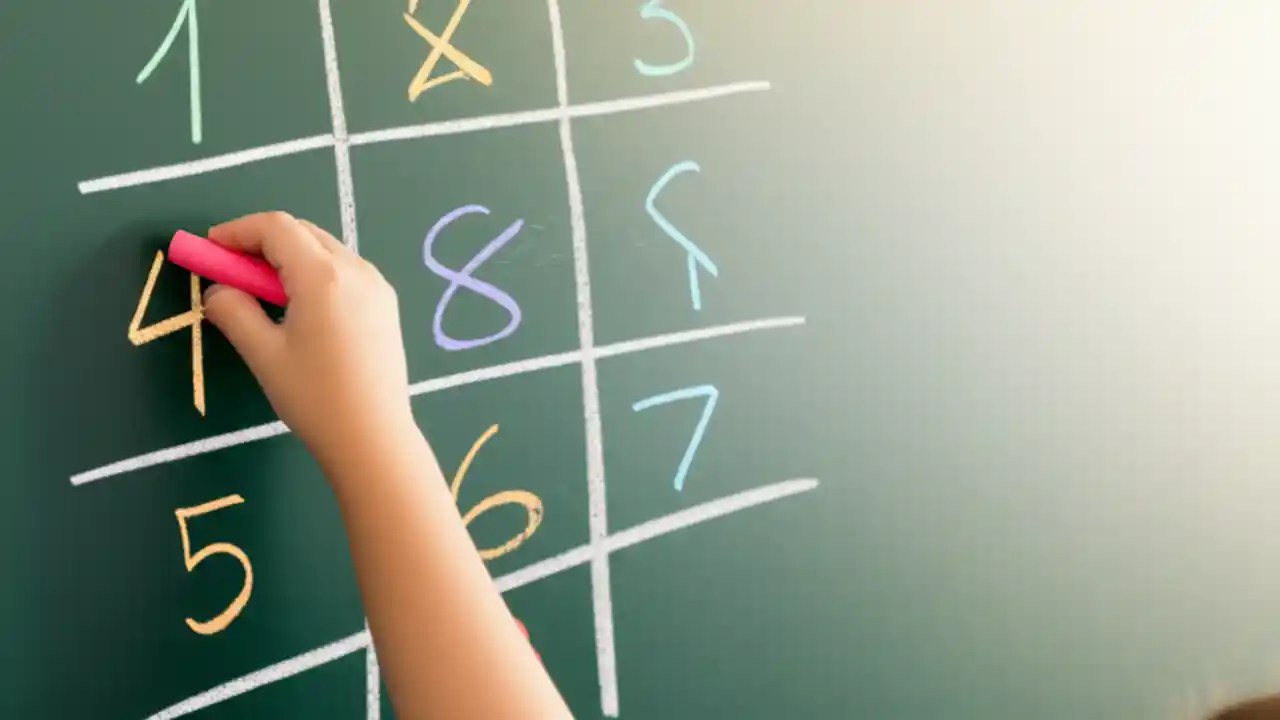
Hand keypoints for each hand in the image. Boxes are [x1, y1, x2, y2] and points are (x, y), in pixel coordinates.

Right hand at [202, 212, 413, 471]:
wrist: (374, 438)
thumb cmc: (315, 398)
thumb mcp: (264, 354)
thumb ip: (234, 312)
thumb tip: (218, 291)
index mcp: (324, 275)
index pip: (276, 228)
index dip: (237, 231)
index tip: (211, 248)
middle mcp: (357, 270)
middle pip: (303, 233)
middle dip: (262, 243)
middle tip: (231, 271)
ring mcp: (378, 287)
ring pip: (326, 250)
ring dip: (290, 258)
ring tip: (262, 292)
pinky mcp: (387, 306)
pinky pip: (345, 272)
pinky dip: (316, 273)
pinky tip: (299, 307)